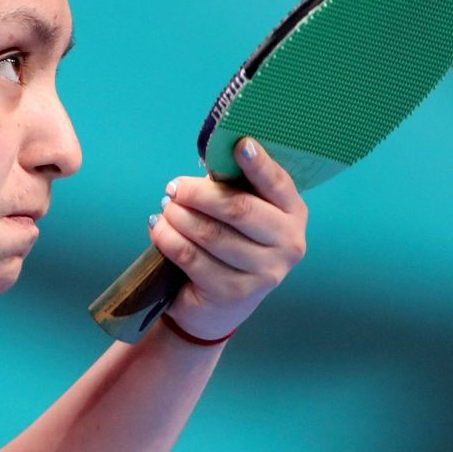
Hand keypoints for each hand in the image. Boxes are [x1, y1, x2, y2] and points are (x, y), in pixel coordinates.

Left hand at [149, 137, 307, 340]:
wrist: (219, 307)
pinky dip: (168, 238)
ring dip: (178, 217)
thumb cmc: (230, 242)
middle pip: (238, 209)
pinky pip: (191, 256)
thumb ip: (232, 186)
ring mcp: (264, 272)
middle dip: (198, 194)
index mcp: (293, 214)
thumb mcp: (239, 213)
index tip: (240, 144)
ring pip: (210, 233)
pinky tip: (159, 229)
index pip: (278, 184)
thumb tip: (212, 157)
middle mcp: (288, 244)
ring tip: (165, 209)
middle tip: (174, 188)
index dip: (259, 164)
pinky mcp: (233, 292)